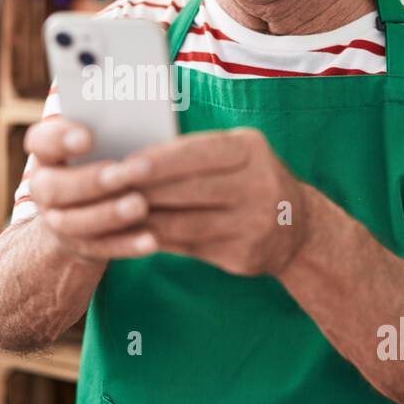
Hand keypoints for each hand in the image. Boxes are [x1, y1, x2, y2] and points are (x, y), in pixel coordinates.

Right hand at [23, 117, 157, 260]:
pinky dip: (125, 245)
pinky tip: (151, 239)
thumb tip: (144, 116)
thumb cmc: (104, 158)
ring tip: (139, 205)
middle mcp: (44, 187)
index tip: (88, 137)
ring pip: (73, 222)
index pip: (41, 141)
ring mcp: (57, 220)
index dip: (60, 139)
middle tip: (127, 174)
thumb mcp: (103, 141)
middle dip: (91, 180)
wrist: (83, 210)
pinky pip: (99, 249)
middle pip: (54, 187)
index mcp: (48, 153)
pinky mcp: (79, 247)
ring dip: (108, 213)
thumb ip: (113, 129)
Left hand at [105, 127, 312, 276]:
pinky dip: (160, 241)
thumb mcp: (234, 155)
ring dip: (145, 220)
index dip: (158, 161)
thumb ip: (192, 155)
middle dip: (144, 191)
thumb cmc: (247, 180)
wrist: (298, 228)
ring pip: (186, 222)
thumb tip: (131, 159)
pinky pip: (191, 247)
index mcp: (250, 149)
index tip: (124, 165)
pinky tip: (136, 236)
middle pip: (189, 189)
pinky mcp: (244, 254)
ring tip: (112, 215)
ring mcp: (254, 223)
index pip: (197, 153)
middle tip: (105, 192)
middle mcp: (257, 185)